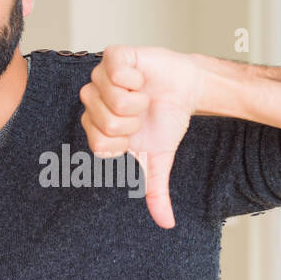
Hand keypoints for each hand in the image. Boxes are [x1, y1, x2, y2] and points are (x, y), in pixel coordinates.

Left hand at [78, 45, 201, 228]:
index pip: (97, 146)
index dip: (123, 144)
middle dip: (132, 122)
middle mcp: (93, 101)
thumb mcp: (159, 158)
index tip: (135, 136)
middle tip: (141, 114)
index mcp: (97, 127)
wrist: (187, 89)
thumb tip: (167, 224)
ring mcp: (101, 77)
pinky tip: (140, 77)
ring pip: (111, 97)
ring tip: (142, 95)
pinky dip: (135, 77)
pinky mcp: (114, 56)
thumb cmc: (166, 120)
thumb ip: (155, 191)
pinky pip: (115, 69)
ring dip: (137, 100)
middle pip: (104, 123)